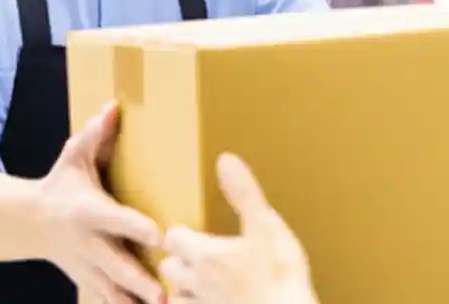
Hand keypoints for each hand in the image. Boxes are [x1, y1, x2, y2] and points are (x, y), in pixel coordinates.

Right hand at [35, 100, 164, 303]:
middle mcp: (87, 242)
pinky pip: (108, 300)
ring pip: (112, 290)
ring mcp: (87, 266)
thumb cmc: (60, 184)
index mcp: (87, 211)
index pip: (114, 219)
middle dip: (138, 279)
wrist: (28, 222)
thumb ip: (95, 135)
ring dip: (135, 301)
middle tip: (163, 291)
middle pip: (114, 264)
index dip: (135, 226)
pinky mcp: (89, 281)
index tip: (159, 234)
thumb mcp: (74, 158)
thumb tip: (113, 106)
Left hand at [160, 153, 317, 303]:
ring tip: (199, 279)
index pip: (173, 237)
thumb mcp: (266, 225)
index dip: (182, 233)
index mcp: (204, 254)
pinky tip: (210, 301)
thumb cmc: (279, 273)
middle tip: (197, 254)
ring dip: (183, 286)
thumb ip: (243, 193)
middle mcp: (195, 281)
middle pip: (169, 266)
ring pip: (175, 294)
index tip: (192, 231)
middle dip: (179, 259)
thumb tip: (226, 159)